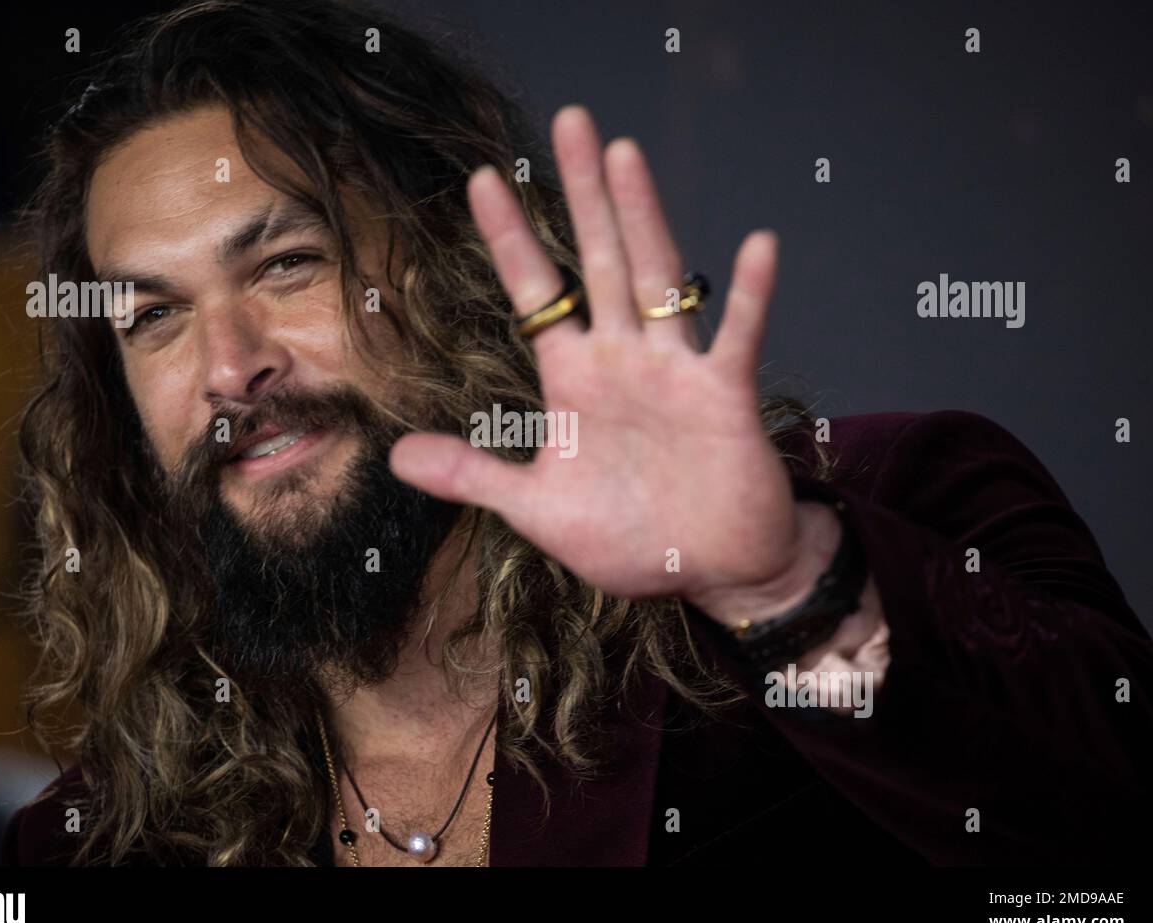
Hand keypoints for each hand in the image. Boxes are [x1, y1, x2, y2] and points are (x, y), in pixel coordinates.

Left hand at [390, 104, 817, 622]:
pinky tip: (756, 247)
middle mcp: (624, 359)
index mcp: (575, 379)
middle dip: (582, 195)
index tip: (481, 180)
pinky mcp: (726, 398)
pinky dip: (751, 298)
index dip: (509, 238)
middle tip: (570, 122)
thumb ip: (474, 477)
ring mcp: (676, 372)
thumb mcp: (538, 510)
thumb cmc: (630, 537)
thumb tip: (397, 457)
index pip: (536, 293)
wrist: (708, 570)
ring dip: (643, 218)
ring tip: (625, 156)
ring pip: (656, 279)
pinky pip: (739, 339)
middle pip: (597, 261)